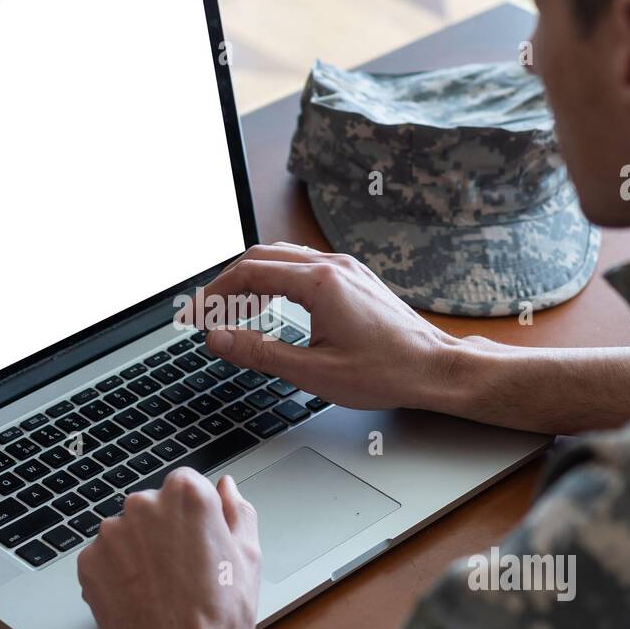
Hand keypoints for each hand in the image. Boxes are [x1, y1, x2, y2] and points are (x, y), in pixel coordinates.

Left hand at [77, 468, 260, 628]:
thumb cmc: (221, 615)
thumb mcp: (248, 556)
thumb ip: (236, 511)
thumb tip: (227, 486)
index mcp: (186, 494)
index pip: (184, 486)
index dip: (194, 517)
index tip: (199, 544)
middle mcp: (143, 503)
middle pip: (152, 507)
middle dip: (162, 532)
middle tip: (181, 572)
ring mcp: (111, 533)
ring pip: (125, 532)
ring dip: (137, 551)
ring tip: (158, 589)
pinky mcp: (88, 561)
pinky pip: (103, 558)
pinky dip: (115, 574)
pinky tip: (137, 597)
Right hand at [182, 243, 456, 409]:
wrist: (434, 367)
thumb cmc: (384, 373)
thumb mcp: (313, 372)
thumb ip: (260, 352)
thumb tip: (218, 339)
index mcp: (319, 283)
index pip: (249, 274)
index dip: (214, 294)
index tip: (195, 315)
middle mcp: (332, 265)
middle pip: (261, 257)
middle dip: (227, 283)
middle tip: (206, 313)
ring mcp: (345, 267)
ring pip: (282, 256)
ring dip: (251, 277)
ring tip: (232, 310)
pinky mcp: (353, 277)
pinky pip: (303, 263)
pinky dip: (275, 278)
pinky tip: (270, 302)